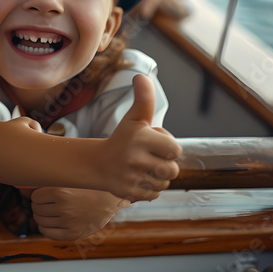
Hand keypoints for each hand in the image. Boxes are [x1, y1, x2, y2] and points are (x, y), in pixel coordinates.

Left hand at [31, 187, 130, 240]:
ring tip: (52, 211)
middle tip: (50, 203)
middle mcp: (64, 208)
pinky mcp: (73, 233)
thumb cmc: (84, 185)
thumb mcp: (64, 180)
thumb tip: (18, 188)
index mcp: (60, 192)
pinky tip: (51, 222)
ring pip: (40, 221)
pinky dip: (45, 228)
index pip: (35, 197)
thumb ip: (41, 183)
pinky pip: (47, 233)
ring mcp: (69, 222)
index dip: (39, 196)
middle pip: (36, 209)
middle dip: (40, 206)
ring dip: (42, 216)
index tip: (47, 195)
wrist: (110, 198)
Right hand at [100, 75, 180, 200]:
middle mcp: (135, 158)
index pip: (176, 150)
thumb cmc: (122, 139)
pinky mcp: (129, 193)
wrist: (97, 163)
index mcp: (140, 138)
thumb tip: (141, 76)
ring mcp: (131, 177)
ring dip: (158, 177)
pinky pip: (154, 194)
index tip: (155, 144)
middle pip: (172, 170)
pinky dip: (149, 189)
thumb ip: (144, 99)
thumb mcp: (134, 118)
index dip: (168, 148)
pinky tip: (137, 179)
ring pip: (164, 183)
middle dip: (165, 165)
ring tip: (143, 168)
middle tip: (150, 158)